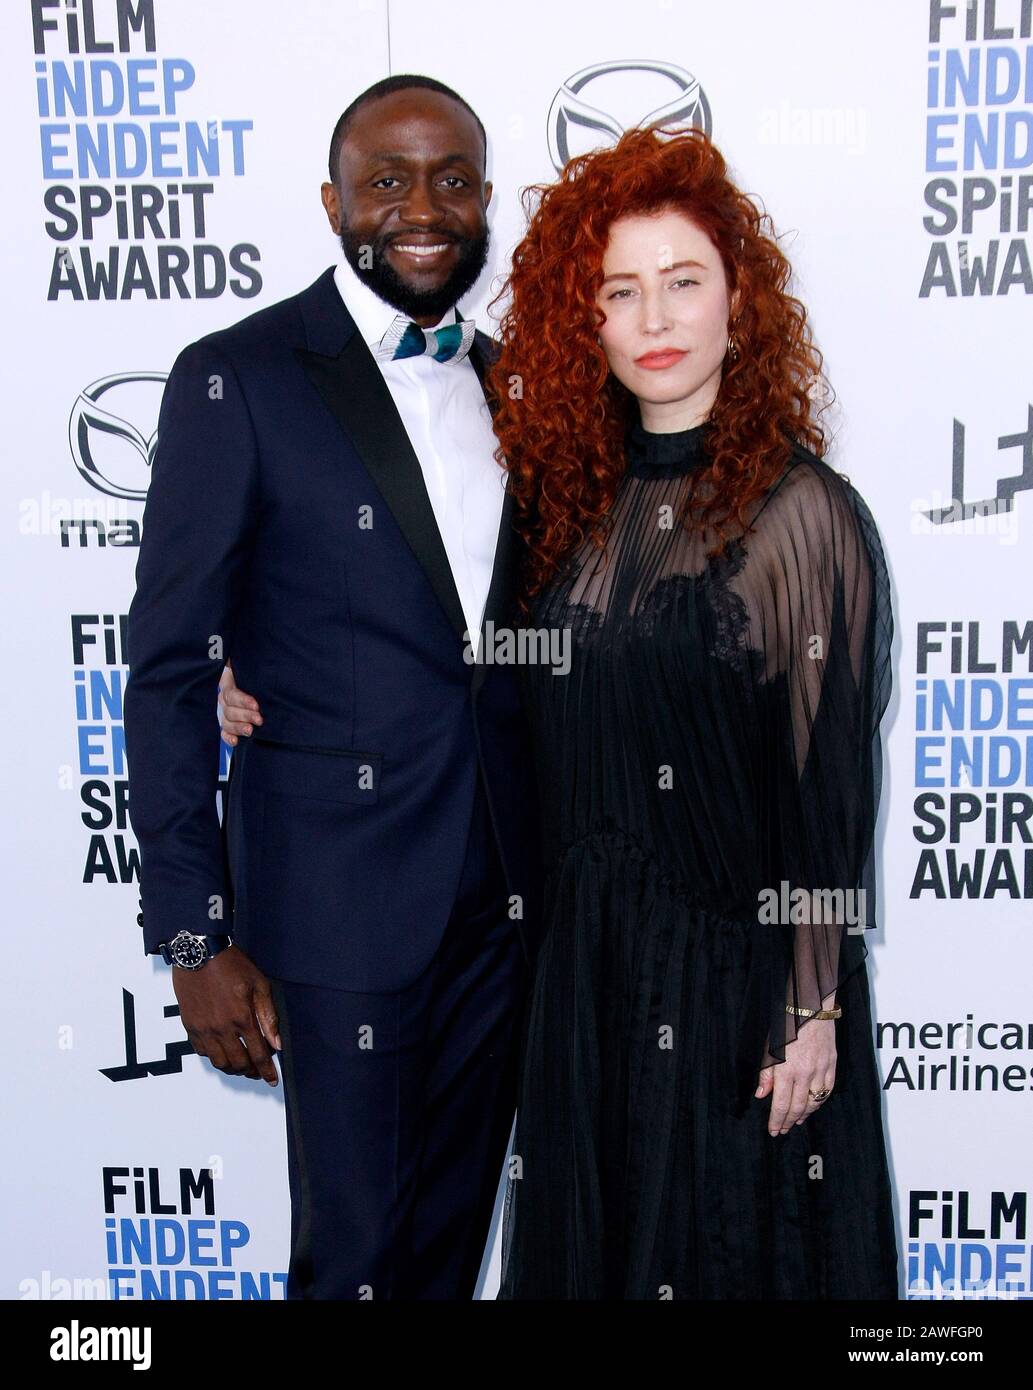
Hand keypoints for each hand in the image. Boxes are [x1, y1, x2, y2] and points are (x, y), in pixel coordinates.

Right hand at [173, 945, 280, 1084]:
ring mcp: (204, 1029)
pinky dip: (214, 1057)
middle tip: (258, 1071)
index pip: (258, 1054)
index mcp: (242, 1017)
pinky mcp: (190, 1026)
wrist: (199, 953)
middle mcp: (222, 1028)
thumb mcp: (259, 984)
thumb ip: (268, 1015)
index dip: (267, 1070)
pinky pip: (201, 1052)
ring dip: (232, 1068)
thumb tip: (276, 1043)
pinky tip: (222, 1052)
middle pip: (239, 1063)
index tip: (273, 1080)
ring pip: (219, 1062)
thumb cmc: (232, 965)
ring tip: (241, 1066)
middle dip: (251, 1072)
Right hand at [218, 660, 263, 745]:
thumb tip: (253, 659)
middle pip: (228, 710)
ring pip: (226, 722)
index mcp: (228, 684)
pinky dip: (228, 738)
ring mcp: (224, 713)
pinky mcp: (227, 725)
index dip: (242, 701)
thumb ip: (251, 665)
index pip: (231, 694)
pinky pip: (224, 733)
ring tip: (250, 730)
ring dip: (238, 727)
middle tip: (259, 719)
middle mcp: (224, 699)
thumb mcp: (251, 669)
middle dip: (244, 715)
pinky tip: (235, 742)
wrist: (255, 685)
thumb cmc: (256, 676)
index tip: (256, 705)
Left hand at [755, 1019, 835, 1135]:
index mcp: (786, 1070)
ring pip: (814, 1102)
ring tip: (795, 1121)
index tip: (773, 1131)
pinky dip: (819, 1102)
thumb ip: (766, 1074)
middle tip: (782, 1130)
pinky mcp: (832, 1065)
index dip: (776, 1121)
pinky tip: (812, 1106)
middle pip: (797, 1107)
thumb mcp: (769, 1048)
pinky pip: (827, 1091)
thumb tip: (762, 1095)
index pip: (781, 1104)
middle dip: (788, 1121)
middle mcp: (804, 1073)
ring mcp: (821, 1070)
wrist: (810, 1008)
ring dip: (804, 1115)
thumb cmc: (786, 1026)